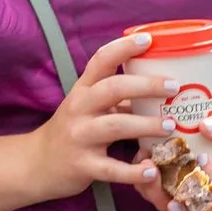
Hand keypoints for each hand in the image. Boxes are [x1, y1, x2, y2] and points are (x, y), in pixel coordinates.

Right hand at [26, 31, 170, 200]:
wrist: (37, 163)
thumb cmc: (73, 129)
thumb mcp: (88, 106)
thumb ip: (118, 97)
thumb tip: (160, 87)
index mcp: (83, 89)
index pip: (101, 60)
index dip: (124, 47)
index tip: (148, 39)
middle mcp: (79, 108)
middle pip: (113, 88)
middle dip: (146, 86)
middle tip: (174, 87)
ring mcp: (80, 137)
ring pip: (116, 126)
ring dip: (147, 125)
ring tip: (170, 126)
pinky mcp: (83, 166)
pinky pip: (112, 169)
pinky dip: (134, 171)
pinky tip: (153, 169)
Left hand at [133, 113, 211, 210]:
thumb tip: (205, 126)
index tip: (204, 157)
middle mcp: (211, 210)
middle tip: (167, 188)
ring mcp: (188, 208)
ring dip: (153, 192)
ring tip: (147, 162)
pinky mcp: (169, 198)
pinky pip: (153, 197)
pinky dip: (144, 181)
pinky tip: (143, 155)